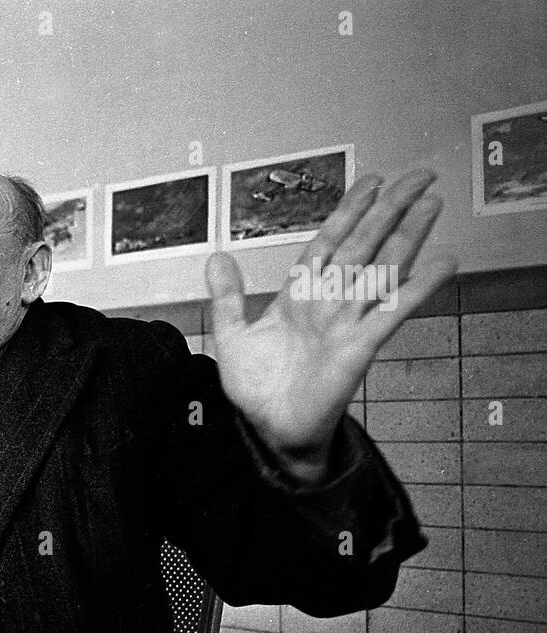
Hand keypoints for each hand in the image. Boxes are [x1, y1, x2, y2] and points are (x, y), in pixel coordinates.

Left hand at [205, 169, 457, 482]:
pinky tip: (442, 263)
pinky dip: (417, 287)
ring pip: (381, 269)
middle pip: (363, 246)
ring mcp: (347, 323)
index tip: (370, 183)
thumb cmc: (257, 389)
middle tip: (418, 176)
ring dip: (407, 235)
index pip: (329, 243)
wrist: (270, 430)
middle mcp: (328, 304)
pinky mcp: (359, 348)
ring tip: (431, 203)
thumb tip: (216, 257)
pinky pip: (392, 312)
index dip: (349, 212)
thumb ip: (226, 297)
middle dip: (389, 209)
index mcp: (299, 296)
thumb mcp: (232, 336)